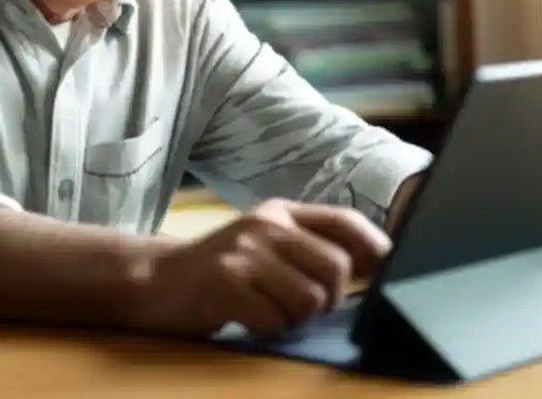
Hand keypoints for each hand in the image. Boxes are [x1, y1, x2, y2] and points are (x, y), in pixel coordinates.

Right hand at [131, 198, 390, 337]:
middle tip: (302, 307)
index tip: (387, 273)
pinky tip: (246, 317)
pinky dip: (266, 329)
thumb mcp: (265, 243)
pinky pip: (273, 320)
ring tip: (268, 309)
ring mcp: (243, 251)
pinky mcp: (224, 282)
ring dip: (294, 318)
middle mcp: (264, 224)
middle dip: (328, 299)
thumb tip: (378, 265)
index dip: (376, 247)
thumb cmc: (222, 270)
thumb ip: (310, 246)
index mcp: (280, 212)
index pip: (345, 221)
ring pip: (308, 299)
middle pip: (335, 267)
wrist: (155, 279)